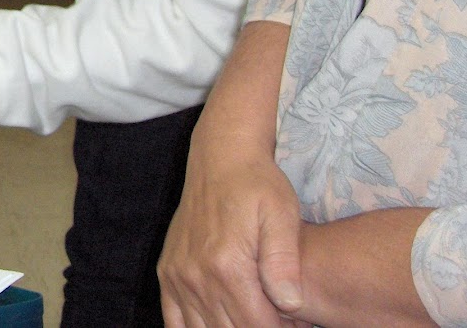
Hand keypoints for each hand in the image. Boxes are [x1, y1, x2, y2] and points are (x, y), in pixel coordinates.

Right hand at [158, 139, 305, 326]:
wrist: (220, 156)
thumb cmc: (257, 184)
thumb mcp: (281, 215)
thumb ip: (284, 261)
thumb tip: (291, 304)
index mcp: (226, 265)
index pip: (257, 326)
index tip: (299, 322)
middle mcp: (195, 274)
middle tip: (280, 316)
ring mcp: (177, 274)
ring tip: (254, 313)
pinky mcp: (167, 270)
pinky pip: (173, 320)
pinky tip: (215, 323)